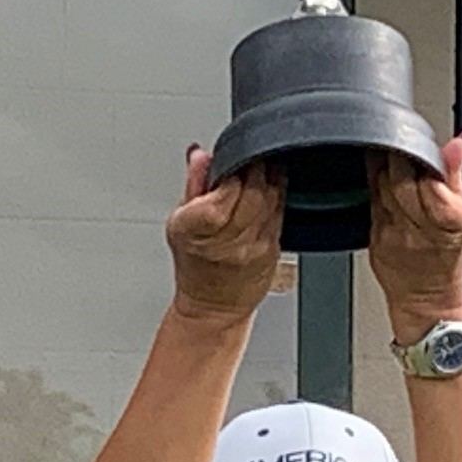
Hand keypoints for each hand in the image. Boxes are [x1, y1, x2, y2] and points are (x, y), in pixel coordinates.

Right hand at [167, 146, 284, 327]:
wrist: (212, 307)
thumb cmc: (194, 264)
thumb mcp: (180, 221)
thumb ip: (193, 184)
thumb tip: (200, 155)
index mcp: (195, 229)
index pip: (223, 192)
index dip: (232, 172)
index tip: (231, 161)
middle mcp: (226, 240)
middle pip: (252, 193)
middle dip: (255, 168)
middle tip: (251, 157)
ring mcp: (252, 246)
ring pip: (271, 200)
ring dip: (270, 178)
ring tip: (262, 168)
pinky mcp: (272, 250)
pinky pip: (281, 213)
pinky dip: (278, 196)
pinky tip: (272, 188)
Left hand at [367, 135, 461, 339]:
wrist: (429, 300)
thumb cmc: (451, 257)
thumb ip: (457, 176)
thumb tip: (457, 144)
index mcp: (452, 220)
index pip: (431, 179)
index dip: (424, 157)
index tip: (424, 147)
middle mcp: (420, 229)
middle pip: (400, 179)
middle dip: (401, 157)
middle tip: (405, 147)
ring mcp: (394, 235)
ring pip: (381, 186)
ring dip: (386, 169)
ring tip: (396, 163)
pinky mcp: (374, 239)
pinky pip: (371, 202)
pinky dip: (376, 188)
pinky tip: (384, 185)